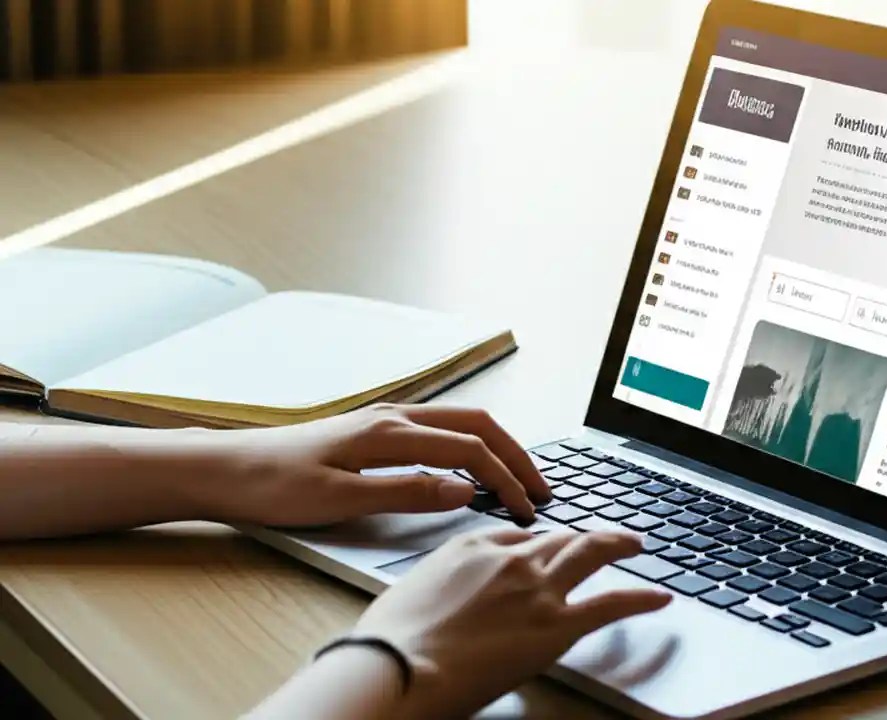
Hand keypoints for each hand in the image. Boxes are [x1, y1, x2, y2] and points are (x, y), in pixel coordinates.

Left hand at [201, 404, 550, 526]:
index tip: (526, 510)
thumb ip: (406, 492)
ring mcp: (382, 420)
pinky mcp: (371, 431)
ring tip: (517, 478)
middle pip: (476, 426)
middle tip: (541, 489)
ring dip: (495, 448)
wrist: (221, 469)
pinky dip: (468, 446)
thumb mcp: (339, 499)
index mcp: (389, 433)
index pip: (470, 451)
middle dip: (516, 455)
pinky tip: (470, 468)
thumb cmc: (271, 486)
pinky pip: (438, 430)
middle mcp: (392, 417)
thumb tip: (463, 491)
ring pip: (459, 424)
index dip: (505, 479)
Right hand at [353, 527, 671, 717]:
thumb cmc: (392, 639)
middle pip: (559, 538)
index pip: (517, 534)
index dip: (536, 541)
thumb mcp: (412, 591)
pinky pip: (612, 603)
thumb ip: (444, 583)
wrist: (397, 664)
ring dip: (618, 545)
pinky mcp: (557, 625)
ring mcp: (538, 588)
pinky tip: (659, 597)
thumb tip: (450, 596)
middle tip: (602, 537)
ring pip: (590, 553)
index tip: (546, 547)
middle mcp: (511, 557)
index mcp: (472, 544)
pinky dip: (641, 597)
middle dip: (583, 535)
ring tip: (635, 544)